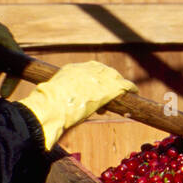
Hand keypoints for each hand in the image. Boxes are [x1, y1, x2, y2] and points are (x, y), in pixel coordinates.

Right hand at [19, 61, 136, 148]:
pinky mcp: (112, 86)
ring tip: (119, 99)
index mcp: (71, 69)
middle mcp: (87, 69)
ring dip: (118, 88)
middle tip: (106, 98)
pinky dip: (131, 88)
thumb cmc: (48, 107)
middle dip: (106, 84)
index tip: (93, 91)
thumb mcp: (52, 98)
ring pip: (116, 78)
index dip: (94, 82)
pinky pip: (126, 85)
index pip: (89, 72)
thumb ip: (59, 99)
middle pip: (104, 73)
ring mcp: (101, 76)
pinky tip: (135, 92)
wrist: (53, 106)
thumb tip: (55, 114)